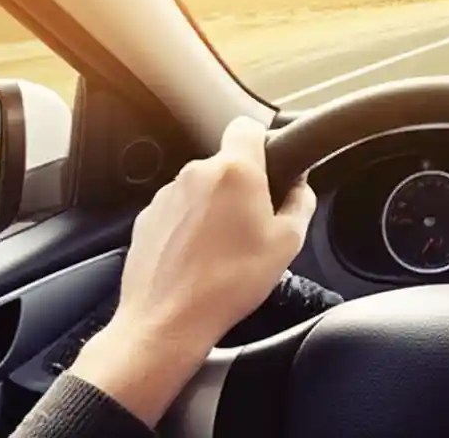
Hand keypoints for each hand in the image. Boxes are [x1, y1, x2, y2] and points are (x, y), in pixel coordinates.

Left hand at [70, 116, 316, 425]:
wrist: (168, 321)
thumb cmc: (229, 284)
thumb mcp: (287, 244)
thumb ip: (301, 204)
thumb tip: (300, 189)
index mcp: (235, 172)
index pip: (248, 126)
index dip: (263, 142)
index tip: (271, 167)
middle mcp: (196, 173)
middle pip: (227, 164)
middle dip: (242, 187)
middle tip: (255, 226)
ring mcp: (167, 195)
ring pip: (201, 189)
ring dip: (214, 209)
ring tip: (224, 251)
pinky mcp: (147, 218)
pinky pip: (178, 211)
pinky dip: (190, 227)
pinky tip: (199, 260)